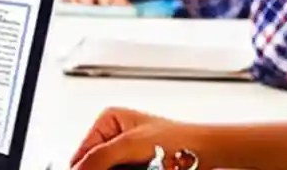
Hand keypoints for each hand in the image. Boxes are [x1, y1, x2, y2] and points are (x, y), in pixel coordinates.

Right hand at [71, 107, 205, 169]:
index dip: (82, 167)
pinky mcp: (139, 168)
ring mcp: (127, 155)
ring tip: (138, 169)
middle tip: (127, 169)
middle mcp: (116, 137)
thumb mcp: (130, 145)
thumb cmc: (178, 139)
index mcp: (108, 121)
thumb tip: (78, 169)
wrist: (208, 153)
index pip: (81, 152)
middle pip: (94, 163)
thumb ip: (98, 157)